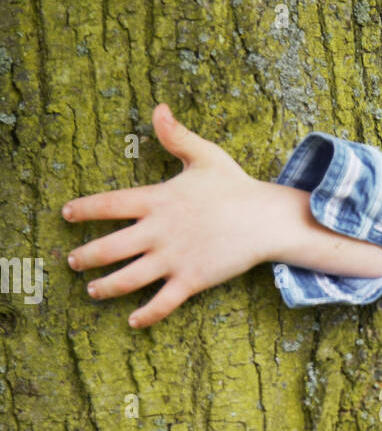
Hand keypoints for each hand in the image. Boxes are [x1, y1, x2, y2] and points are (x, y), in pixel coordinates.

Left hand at [64, 104, 282, 327]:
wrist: (265, 219)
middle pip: (109, 247)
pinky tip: (132, 322)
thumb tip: (158, 108)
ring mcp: (173, 258)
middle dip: (85, 257)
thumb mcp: (204, 155)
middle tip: (72, 261)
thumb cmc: (235, 186)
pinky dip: (146, 315)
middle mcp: (158, 231)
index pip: (109, 204)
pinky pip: (162, 302)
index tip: (66, 214)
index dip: (84, 210)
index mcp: (157, 200)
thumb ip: (176, 136)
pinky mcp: (191, 280)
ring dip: (105, 287)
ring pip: (128, 279)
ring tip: (92, 291)